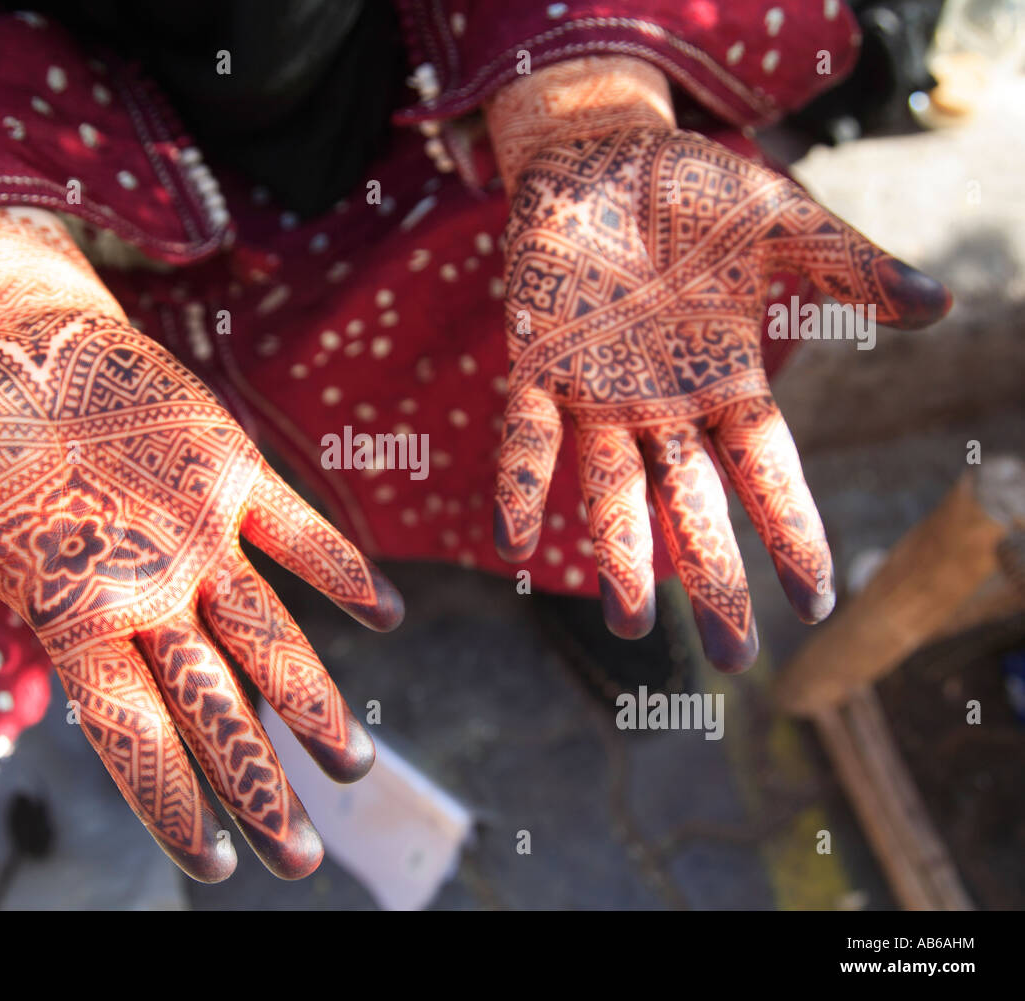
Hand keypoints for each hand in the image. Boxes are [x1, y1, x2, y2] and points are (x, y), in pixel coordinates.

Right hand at [0, 210, 402, 880]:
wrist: (23, 344)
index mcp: (76, 614)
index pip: (129, 730)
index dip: (169, 797)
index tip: (214, 866)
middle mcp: (148, 592)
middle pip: (212, 706)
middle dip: (255, 778)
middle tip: (302, 859)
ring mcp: (196, 537)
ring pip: (266, 635)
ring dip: (313, 698)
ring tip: (357, 766)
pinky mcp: (231, 474)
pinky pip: (297, 530)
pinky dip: (341, 566)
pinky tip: (386, 614)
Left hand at [487, 60, 949, 670]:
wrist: (602, 150)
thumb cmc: (693, 190)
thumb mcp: (782, 226)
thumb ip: (849, 269)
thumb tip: (942, 306)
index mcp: (727, 379)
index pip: (768, 473)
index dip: (792, 532)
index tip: (817, 601)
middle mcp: (665, 404)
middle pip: (693, 504)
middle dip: (713, 576)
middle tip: (733, 654)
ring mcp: (599, 393)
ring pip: (612, 490)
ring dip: (621, 554)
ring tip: (632, 621)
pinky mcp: (538, 365)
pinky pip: (527, 437)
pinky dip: (520, 484)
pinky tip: (512, 541)